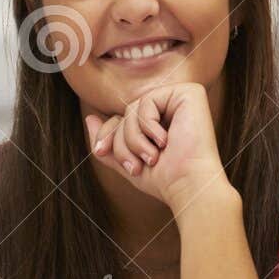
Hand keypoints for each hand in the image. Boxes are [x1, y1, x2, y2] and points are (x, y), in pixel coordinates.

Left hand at [84, 82, 232, 215]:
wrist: (188, 186)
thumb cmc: (164, 179)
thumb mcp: (127, 162)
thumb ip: (110, 141)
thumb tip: (89, 118)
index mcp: (162, 120)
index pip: (122, 117)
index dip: (107, 134)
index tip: (101, 152)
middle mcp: (173, 106)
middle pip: (126, 112)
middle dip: (120, 140)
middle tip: (135, 165)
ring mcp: (182, 98)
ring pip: (133, 107)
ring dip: (133, 138)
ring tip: (151, 157)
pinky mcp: (189, 93)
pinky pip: (148, 101)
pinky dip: (148, 126)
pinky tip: (164, 142)